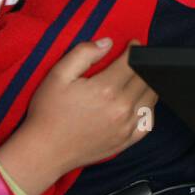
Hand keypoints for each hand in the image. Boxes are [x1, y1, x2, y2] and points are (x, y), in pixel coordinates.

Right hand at [0, 39, 157, 194]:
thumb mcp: (58, 76)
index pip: (132, 63)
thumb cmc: (48, 113)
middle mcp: (121, 108)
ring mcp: (126, 126)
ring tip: (139, 77)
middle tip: (136, 60)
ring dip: (148, 84)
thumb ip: (83, 53)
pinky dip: (148, 108)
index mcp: (106, 89)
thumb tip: (107, 43)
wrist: (44, 151)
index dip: (135, 50)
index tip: (134, 45)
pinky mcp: (126, 141)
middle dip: (142, 65)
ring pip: (150, 98)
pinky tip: (140, 102)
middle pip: (145, 79)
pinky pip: (148, 121)